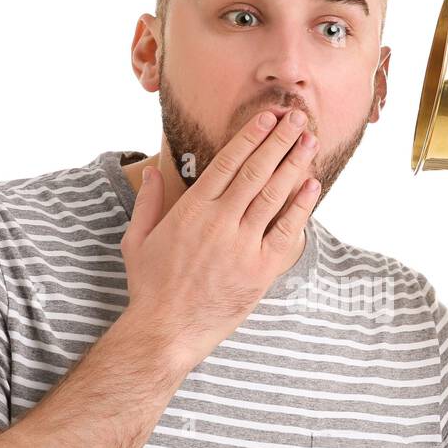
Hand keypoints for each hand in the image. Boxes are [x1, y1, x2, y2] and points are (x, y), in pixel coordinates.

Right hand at [119, 109, 319, 370]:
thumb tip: (152, 173)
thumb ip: (147, 203)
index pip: (226, 163)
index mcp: (191, 211)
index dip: (249, 137)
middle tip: (298, 119)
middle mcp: (219, 222)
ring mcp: (241, 246)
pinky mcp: (259, 270)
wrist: (165, 331)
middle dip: (279, 141)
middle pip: (256, 172)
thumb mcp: (136, 240)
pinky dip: (300, 208)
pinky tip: (311, 186)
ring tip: (310, 142)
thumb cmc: (149, 287)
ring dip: (294, 165)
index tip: (266, 117)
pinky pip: (285, 233)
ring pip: (273, 196)